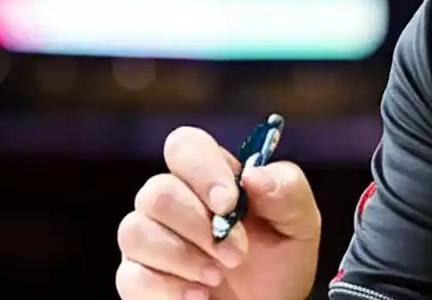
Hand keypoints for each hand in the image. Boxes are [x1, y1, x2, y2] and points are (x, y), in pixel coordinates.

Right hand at [116, 126, 321, 299]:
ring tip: (217, 277)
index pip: (185, 146)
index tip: (229, 203)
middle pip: (157, 192)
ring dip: (183, 257)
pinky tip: (200, 296)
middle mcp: (173, 201)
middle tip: (237, 255)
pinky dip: (168, 289)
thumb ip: (287, 191)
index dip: (202, 169)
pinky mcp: (137, 278)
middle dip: (200, 226)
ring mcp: (149, 240)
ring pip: (135, 231)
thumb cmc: (281, 261)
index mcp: (212, 178)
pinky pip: (131, 276)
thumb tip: (254, 175)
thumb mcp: (300, 224)